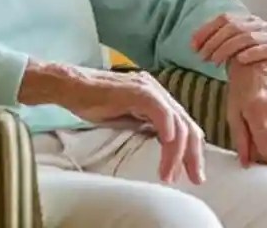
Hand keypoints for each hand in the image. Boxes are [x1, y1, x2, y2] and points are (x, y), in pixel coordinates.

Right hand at [26, 62, 205, 184]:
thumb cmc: (94, 103)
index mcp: (159, 99)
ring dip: (176, 153)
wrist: (72, 87)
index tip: (192, 174)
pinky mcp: (137, 90)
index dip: (193, 151)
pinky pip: (159, 110)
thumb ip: (147, 127)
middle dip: (194, 155)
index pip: (185, 126)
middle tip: (195, 179)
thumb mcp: (128, 120)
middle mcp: (159, 92)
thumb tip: (165, 148)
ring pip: (176, 122)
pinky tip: (169, 143)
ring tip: (168, 175)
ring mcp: (149, 89)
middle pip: (187, 125)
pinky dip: (167, 128)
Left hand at [192, 13, 266, 84]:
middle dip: (213, 41)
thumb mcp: (247, 48)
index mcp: (249, 22)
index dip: (206, 30)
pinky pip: (266, 48)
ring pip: (246, 37)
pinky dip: (251, 52)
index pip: (224, 19)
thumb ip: (228, 45)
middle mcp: (260, 25)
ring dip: (227, 48)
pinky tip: (239, 60)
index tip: (192, 45)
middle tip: (201, 57)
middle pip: (232, 27)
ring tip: (214, 61)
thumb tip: (201, 49)